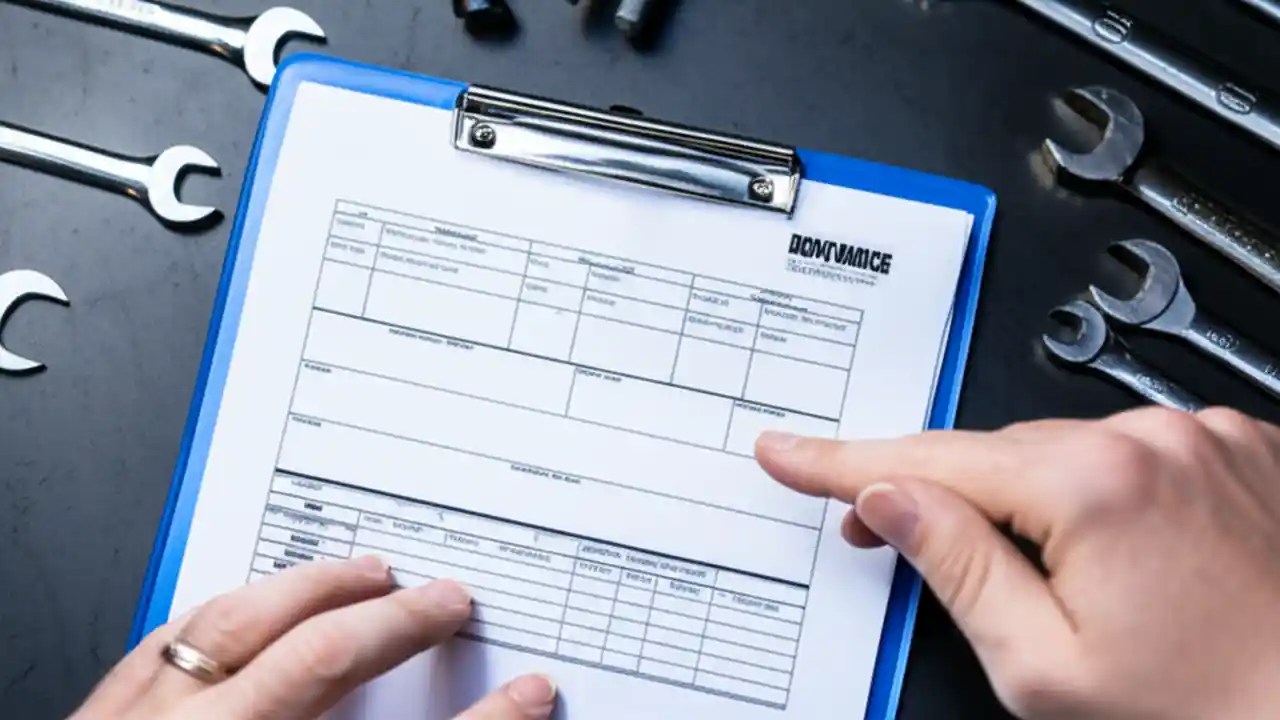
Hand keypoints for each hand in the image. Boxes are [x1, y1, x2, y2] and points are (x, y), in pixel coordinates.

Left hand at [71, 559, 555, 719]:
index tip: (524, 698)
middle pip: (318, 661)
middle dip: (395, 622)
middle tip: (445, 602)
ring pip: (237, 626)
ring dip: (313, 589)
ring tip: (366, 573)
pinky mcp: (101, 718)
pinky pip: (171, 635)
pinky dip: (228, 607)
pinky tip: (254, 597)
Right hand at [756, 407, 1279, 718]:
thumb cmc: (1207, 710)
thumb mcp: (1046, 664)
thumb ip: (957, 565)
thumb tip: (890, 498)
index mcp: (1094, 484)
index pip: (930, 459)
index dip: (843, 463)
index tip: (790, 454)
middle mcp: (1153, 438)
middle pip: (998, 452)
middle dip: (942, 493)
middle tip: (893, 540)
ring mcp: (1204, 436)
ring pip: (1064, 448)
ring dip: (1031, 495)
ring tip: (1058, 581)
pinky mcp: (1239, 446)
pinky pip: (1132, 448)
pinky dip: (1100, 485)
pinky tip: (1118, 551)